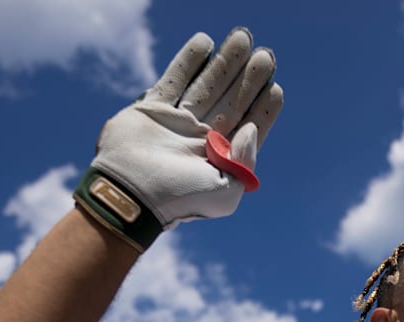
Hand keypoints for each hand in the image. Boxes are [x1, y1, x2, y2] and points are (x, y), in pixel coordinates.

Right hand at [87, 28, 283, 234]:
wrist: (129, 194)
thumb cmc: (179, 200)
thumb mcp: (225, 192)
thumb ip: (244, 162)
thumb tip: (251, 128)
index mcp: (219, 159)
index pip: (247, 127)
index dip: (262, 108)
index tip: (275, 87)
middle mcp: (200, 139)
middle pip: (230, 101)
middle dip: (248, 78)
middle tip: (265, 56)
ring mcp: (177, 122)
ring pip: (206, 86)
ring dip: (224, 63)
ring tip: (243, 39)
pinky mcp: (152, 109)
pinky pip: (174, 80)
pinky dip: (188, 61)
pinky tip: (205, 42)